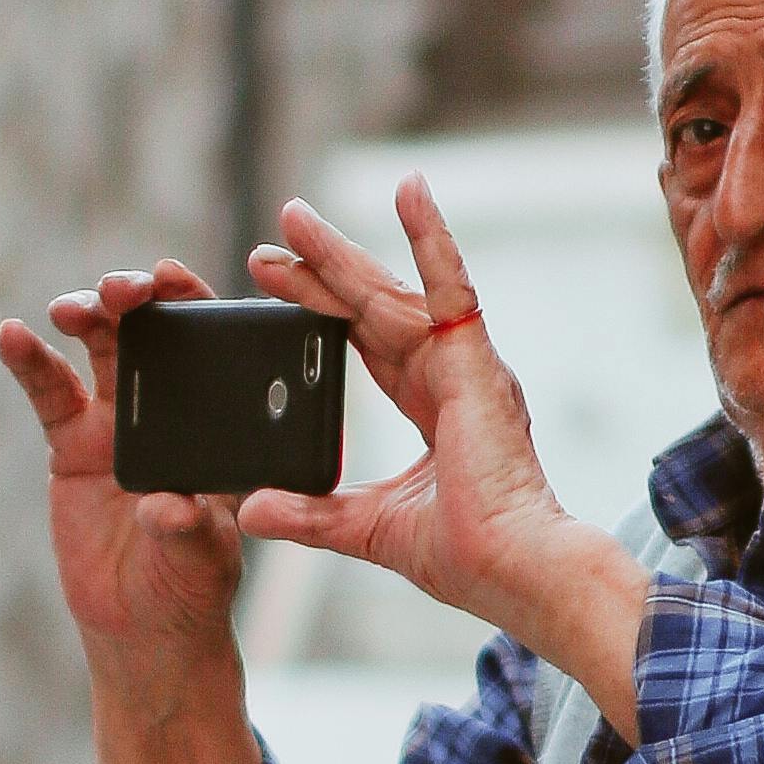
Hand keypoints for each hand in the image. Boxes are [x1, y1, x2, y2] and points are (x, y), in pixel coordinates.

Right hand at [0, 255, 246, 673]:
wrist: (143, 627)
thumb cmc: (191, 587)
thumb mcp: (201, 560)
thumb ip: (188, 530)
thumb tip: (167, 508)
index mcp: (217, 421)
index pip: (214, 345)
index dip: (194, 304)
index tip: (173, 281)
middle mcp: (171, 408)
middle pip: (153, 332)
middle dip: (136, 299)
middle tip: (122, 290)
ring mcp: (117, 421)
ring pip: (100, 350)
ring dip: (86, 317)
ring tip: (71, 309)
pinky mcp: (72, 444)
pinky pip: (49, 392)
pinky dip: (29, 361)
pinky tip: (11, 336)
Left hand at [243, 175, 648, 730]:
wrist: (512, 571)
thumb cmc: (467, 558)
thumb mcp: (367, 529)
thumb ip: (311, 514)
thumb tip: (250, 509)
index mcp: (434, 408)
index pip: (365, 344)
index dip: (320, 311)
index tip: (272, 282)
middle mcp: (452, 378)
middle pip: (372, 309)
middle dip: (320, 272)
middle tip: (275, 234)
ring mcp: (467, 367)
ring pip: (393, 294)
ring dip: (343, 254)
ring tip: (295, 218)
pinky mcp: (476, 365)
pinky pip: (452, 289)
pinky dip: (431, 239)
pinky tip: (410, 193)